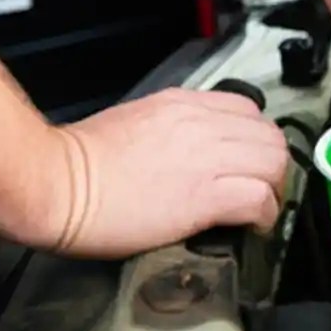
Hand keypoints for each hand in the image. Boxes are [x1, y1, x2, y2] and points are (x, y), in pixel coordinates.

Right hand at [35, 88, 288, 258]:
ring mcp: (207, 157)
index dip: (257, 142)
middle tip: (261, 190)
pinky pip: (258, 199)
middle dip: (273, 167)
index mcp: (186, 104)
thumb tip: (195, 150)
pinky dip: (264, 215)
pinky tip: (251, 226)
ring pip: (273, 163)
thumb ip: (175, 128)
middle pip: (271, 137)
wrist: (56, 183)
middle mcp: (204, 124)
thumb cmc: (83, 162)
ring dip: (273, 190)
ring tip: (259, 210)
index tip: (250, 164)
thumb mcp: (138, 123)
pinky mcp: (205, 195)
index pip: (250, 112)